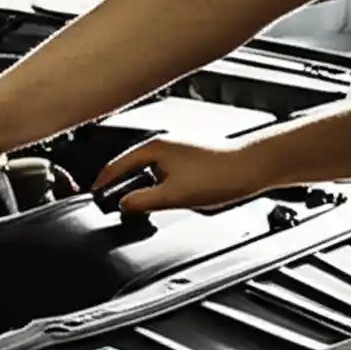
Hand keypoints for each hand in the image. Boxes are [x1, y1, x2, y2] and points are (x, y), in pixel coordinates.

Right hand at [92, 135, 267, 212]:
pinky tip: (174, 197)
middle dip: (124, 185)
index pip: (116, 165)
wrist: (256, 167)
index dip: (102, 181)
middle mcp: (164, 144)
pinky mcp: (193, 158)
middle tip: (118, 203)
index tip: (94, 192)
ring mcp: (179, 149)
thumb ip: (142, 201)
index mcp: (153, 147)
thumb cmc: (220, 173)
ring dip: (147, 186)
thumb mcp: (173, 195)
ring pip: (151, 171)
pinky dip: (163, 185)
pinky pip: (167, 173)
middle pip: (132, 167)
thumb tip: (123, 205)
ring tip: (149, 203)